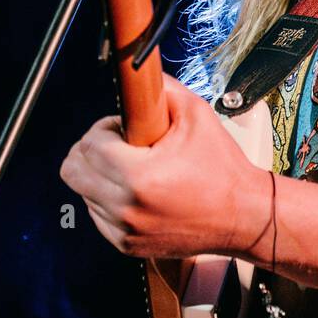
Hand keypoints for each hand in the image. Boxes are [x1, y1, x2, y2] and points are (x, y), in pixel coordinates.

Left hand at [58, 73, 268, 258]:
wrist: (243, 215)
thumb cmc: (223, 168)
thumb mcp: (197, 115)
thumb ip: (162, 89)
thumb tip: (138, 73)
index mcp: (139, 176)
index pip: (88, 145)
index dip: (104, 129)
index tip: (123, 128)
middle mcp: (126, 208)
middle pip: (73, 170)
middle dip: (93, 150)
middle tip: (121, 146)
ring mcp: (124, 230)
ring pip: (83, 192)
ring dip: (100, 176)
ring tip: (135, 169)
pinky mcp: (126, 244)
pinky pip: (97, 215)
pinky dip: (109, 200)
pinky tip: (138, 191)